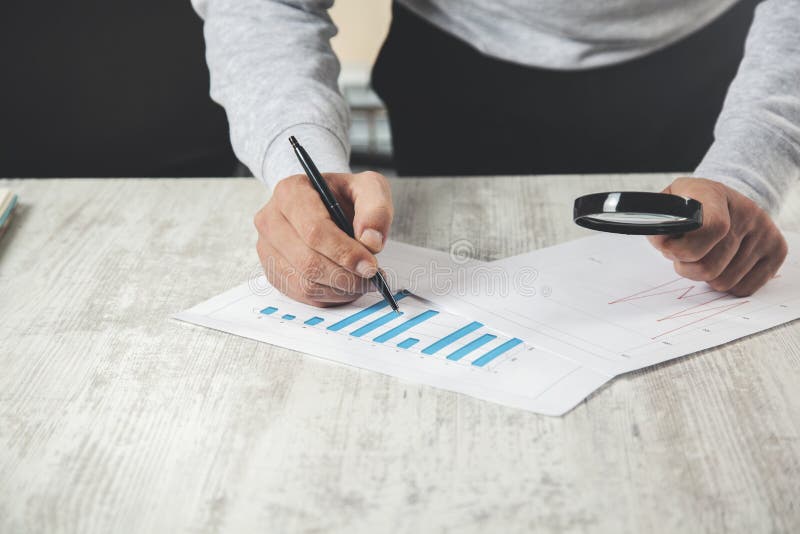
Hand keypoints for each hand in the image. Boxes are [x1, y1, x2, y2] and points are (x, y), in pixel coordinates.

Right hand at [254, 171, 392, 305]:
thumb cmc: (346, 196)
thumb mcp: (370, 188)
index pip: (314, 230)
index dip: (345, 252)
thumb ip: (376, 209)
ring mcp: (268, 248)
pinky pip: (301, 294)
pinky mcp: (273, 271)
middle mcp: (271, 219)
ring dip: (340, 289)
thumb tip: (370, 241)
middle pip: (308, 261)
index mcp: (291, 192)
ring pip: (304, 283)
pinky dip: (330, 296)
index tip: (370, 265)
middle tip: (372, 277)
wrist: (330, 205)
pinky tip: (347, 285)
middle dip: (346, 276)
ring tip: (362, 281)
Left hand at [648, 177, 786, 295]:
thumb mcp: (671, 203)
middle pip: (710, 266)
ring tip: (703, 258)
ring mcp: (765, 232)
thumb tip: (663, 242)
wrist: (725, 200)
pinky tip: (722, 265)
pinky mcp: (777, 251)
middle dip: (687, 268)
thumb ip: (660, 221)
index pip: (712, 229)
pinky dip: (726, 284)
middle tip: (683, 257)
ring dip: (706, 277)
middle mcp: (747, 212)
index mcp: (715, 196)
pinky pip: (743, 288)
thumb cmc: (691, 207)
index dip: (685, 249)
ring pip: (723, 282)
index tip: (668, 250)